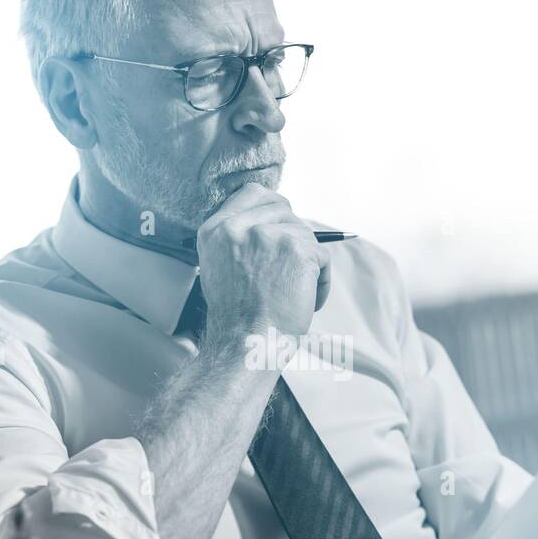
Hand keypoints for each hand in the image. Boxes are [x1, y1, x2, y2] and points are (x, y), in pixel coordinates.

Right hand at [195, 183, 330, 338]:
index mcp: (216, 229)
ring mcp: (267, 234)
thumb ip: (238, 238)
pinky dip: (320, 282)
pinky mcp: (296, 248)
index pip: (252, 193)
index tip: (280, 231)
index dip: (273, 210)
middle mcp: (238, 227)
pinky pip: (322, 255)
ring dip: (308, 263)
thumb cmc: (238, 317)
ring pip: (305, 233)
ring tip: (294, 293)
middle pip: (283, 208)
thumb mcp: (220, 266)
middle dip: (294, 236)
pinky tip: (307, 301)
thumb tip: (270, 221)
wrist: (246, 345)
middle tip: (291, 269)